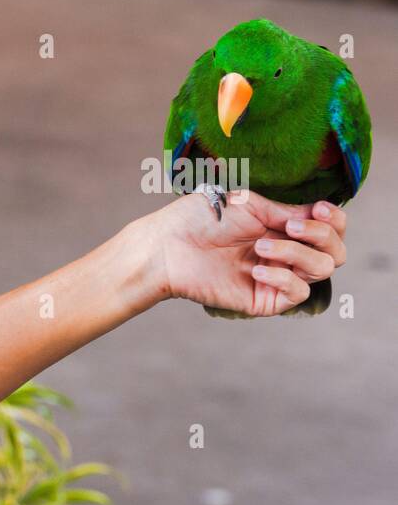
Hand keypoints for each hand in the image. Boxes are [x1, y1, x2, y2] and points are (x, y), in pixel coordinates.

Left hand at [138, 190, 346, 315]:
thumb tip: (315, 216)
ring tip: (261, 246)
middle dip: (322, 235)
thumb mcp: (250, 205)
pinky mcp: (263, 300)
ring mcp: (276, 277)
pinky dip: (283, 277)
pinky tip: (257, 269)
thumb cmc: (201, 218)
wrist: (169, 244)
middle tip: (290, 227)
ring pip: (321, 270)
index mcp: (283, 228)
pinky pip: (297, 293)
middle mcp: (285, 254)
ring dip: (297, 253)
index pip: (332, 229)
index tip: (317, 209)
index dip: (334, 220)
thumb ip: (286, 212)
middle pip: (335, 253)